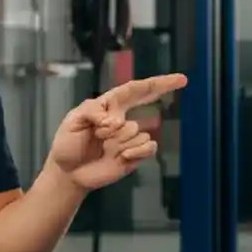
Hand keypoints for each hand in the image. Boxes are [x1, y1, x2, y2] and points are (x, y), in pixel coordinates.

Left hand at [48, 73, 187, 191]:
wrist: (68, 172)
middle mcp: (122, 118)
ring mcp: (129, 137)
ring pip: (137, 130)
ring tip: (103, 146)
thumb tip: (116, 121)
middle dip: (164, 87)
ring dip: (118, 139)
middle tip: (183, 80)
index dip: (154, 82)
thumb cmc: (68, 143)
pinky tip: (122, 156)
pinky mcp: (134, 155)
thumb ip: (92, 112)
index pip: (133, 89)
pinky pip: (147, 147)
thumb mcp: (73, 120)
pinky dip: (135, 151)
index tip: (177, 78)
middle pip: (147, 98)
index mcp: (108, 106)